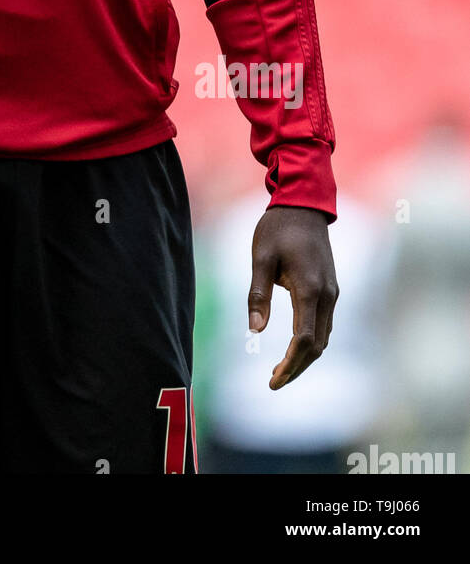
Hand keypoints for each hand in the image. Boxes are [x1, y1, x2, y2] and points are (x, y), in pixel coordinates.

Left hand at [247, 205, 337, 390]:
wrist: (304, 204)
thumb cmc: (277, 228)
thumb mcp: (261, 257)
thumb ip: (258, 295)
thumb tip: (255, 331)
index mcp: (309, 288)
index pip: (302, 339)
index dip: (289, 364)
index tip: (272, 380)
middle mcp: (327, 295)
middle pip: (316, 345)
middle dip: (297, 368)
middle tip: (273, 382)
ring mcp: (332, 292)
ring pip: (323, 337)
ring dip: (305, 358)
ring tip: (281, 371)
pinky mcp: (331, 288)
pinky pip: (324, 325)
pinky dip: (311, 342)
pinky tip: (294, 348)